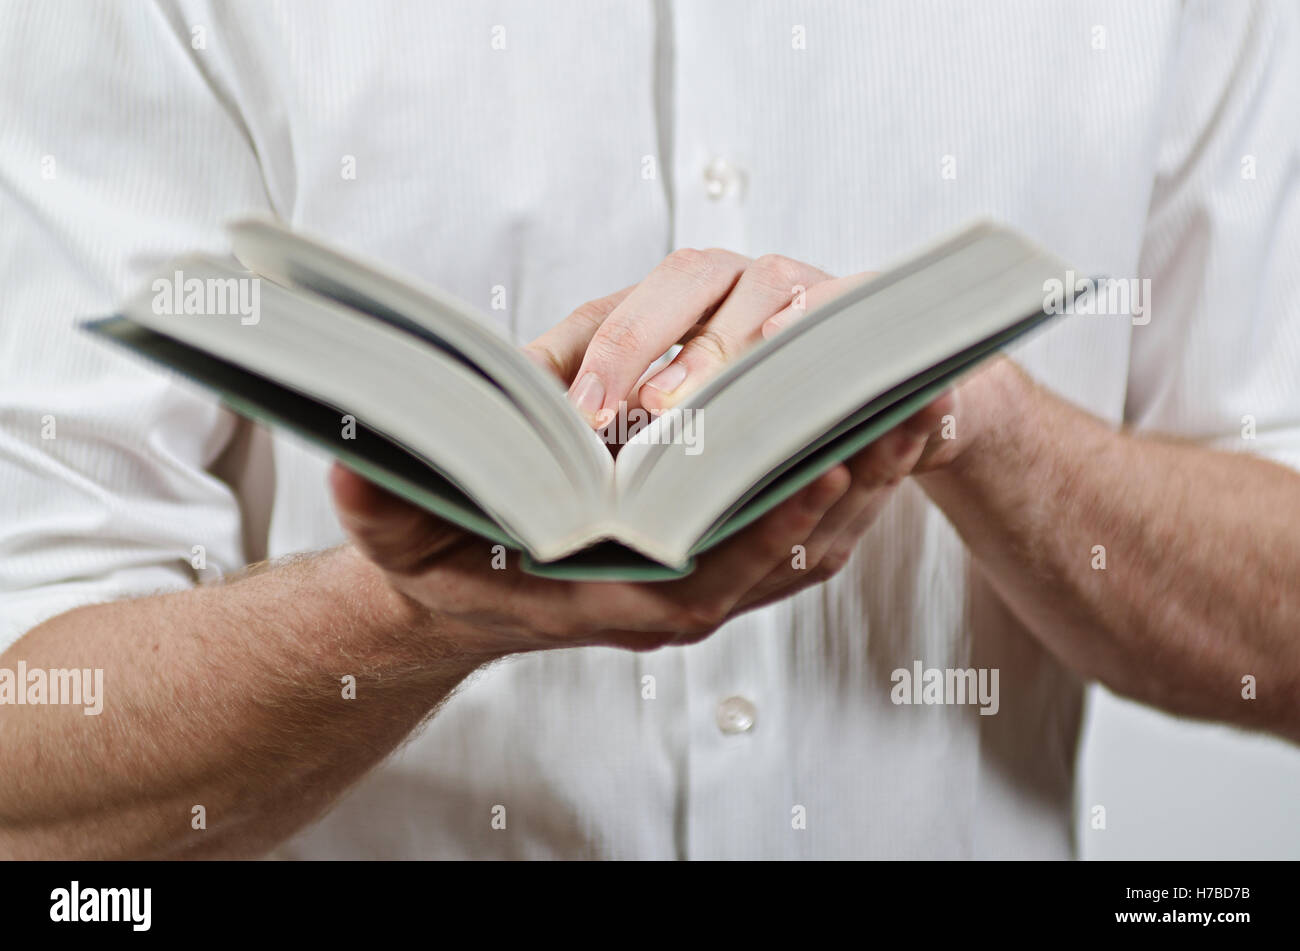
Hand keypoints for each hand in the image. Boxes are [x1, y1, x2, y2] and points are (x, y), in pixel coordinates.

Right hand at [332, 248, 993, 660]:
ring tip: (920, 402)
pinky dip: (848, 479)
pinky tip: (881, 421)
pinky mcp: (716, 553)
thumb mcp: (397, 528)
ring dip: (867, 476)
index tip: (819, 467)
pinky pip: (799, 523)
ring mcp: (704, 579)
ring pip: (807, 538)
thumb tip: (356, 461)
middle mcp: (675, 597)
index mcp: (611, 599)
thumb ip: (380, 499)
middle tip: (906, 410)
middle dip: (848, 486)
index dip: (764, 528)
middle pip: (781, 551)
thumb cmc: (443, 561)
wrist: (463, 592)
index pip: (705, 574)